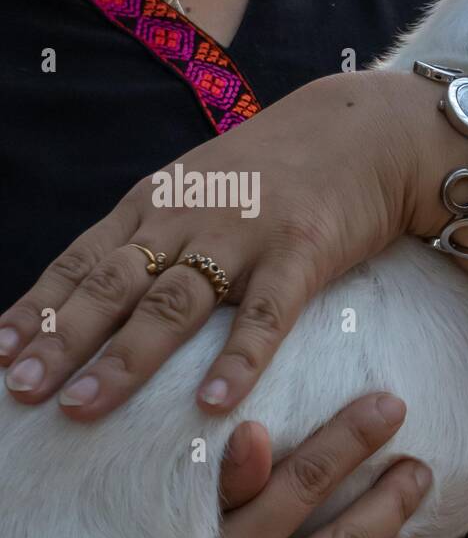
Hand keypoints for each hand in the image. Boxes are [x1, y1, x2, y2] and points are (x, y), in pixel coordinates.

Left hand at [0, 70, 437, 420]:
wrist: (362, 132)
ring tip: (86, 405)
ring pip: (173, 304)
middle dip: (64, 340)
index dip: (38, 310)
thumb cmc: (279, 169)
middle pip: (113, 287)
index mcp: (157, 203)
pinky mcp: (302, 252)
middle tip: (24, 392)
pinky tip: (213, 401)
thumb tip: (108, 293)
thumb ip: (159, 231)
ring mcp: (244, 234)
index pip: (82, 262)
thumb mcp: (202, 186)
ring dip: (126, 359)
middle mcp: (188, 217)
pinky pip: (265, 315)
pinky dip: (238, 359)